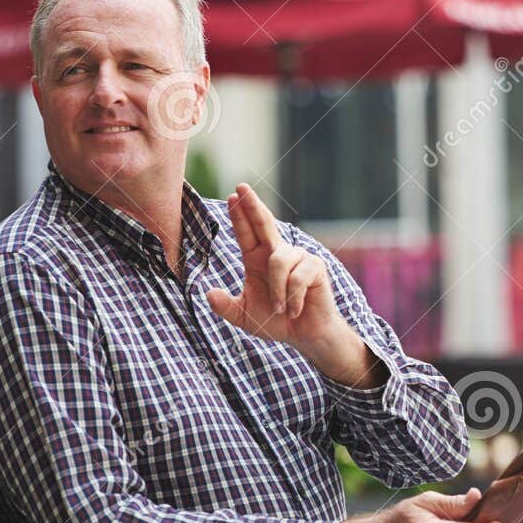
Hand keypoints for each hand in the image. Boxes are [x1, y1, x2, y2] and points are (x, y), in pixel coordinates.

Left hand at [208, 183, 346, 356]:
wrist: (306, 335)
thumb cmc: (276, 321)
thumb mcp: (244, 316)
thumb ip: (225, 307)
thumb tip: (207, 293)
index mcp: (257, 260)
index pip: (246, 233)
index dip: (239, 214)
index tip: (232, 196)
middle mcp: (277, 253)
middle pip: (264, 224)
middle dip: (253, 206)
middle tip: (241, 187)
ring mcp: (298, 258)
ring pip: (279, 261)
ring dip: (277, 291)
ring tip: (280, 309)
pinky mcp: (315, 267)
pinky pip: (297, 277)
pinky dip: (292, 298)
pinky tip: (295, 309)